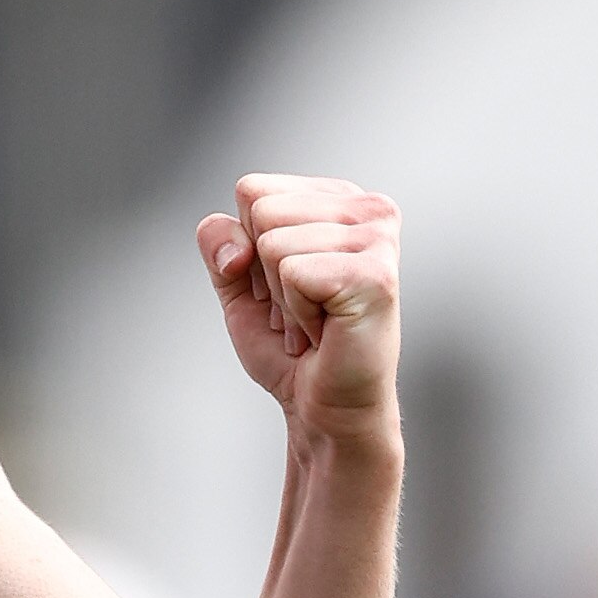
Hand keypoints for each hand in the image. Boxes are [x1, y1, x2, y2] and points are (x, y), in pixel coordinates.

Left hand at [197, 175, 399, 438]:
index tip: (286, 285)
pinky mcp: (376, 274)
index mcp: (339, 199)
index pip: (252, 190)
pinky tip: (327, 331)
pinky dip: (296, 313)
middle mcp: (368, 209)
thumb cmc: (291, 346)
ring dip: (282, 298)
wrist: (324, 408)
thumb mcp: (238, 282)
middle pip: (260, 211)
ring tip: (316, 321)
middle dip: (265, 274)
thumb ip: (220, 241)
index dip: (249, 248)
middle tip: (303, 309)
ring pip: (272, 243)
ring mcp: (377, 238)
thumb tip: (236, 245)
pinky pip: (292, 273)